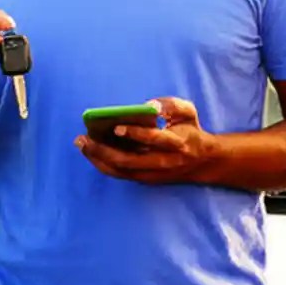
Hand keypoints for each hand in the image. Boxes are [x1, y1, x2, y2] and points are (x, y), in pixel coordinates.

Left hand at [75, 97, 219, 184]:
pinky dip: (103, 164)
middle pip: (129, 161)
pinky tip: (90, 152)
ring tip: (81, 144)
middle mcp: (163, 162)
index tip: (116, 127)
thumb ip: (172, 105)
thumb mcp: (189, 112)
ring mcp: (153, 174)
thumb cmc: (190, 131)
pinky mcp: (146, 179)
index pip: (154, 139)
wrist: (204, 162)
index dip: (135, 134)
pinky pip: (120, 174)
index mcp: (176, 143)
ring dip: (98, 159)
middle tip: (84, 138)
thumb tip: (148, 106)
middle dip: (104, 150)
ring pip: (121, 171)